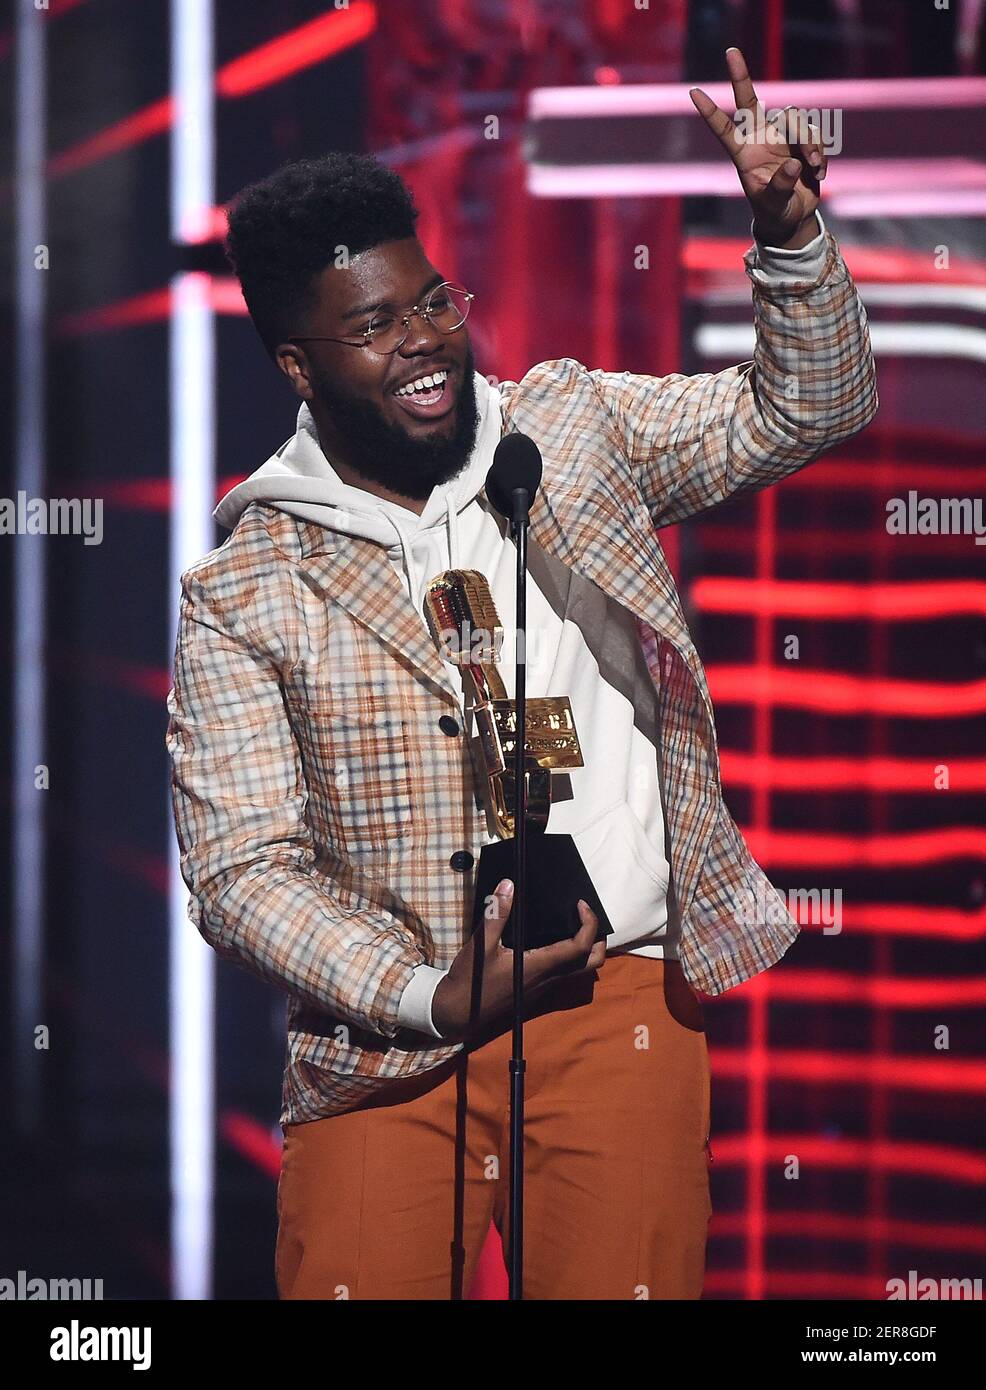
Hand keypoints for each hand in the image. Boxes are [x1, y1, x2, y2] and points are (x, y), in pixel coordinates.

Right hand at [431, 879, 606, 1042]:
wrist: (459, 1014)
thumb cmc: (471, 981)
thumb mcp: (480, 944)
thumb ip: (497, 914)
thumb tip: (508, 885)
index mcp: (540, 966)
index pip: (580, 946)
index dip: (589, 923)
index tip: (580, 904)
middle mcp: (549, 978)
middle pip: (592, 962)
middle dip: (598, 938)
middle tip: (585, 915)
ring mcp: (545, 987)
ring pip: (581, 970)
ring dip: (587, 948)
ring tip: (573, 924)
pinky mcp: (537, 990)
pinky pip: (566, 973)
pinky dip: (571, 955)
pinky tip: (553, 940)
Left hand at [689, 47, 826, 248]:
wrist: (793, 215)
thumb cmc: (775, 212)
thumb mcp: (774, 205)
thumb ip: (780, 186)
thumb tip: (793, 164)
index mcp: (744, 154)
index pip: (724, 129)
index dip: (710, 112)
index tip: (693, 92)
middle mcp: (760, 138)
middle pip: (751, 101)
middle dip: (740, 76)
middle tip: (730, 51)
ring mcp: (782, 135)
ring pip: (795, 119)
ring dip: (809, 141)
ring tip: (815, 167)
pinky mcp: (803, 138)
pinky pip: (814, 132)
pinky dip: (820, 150)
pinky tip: (820, 172)